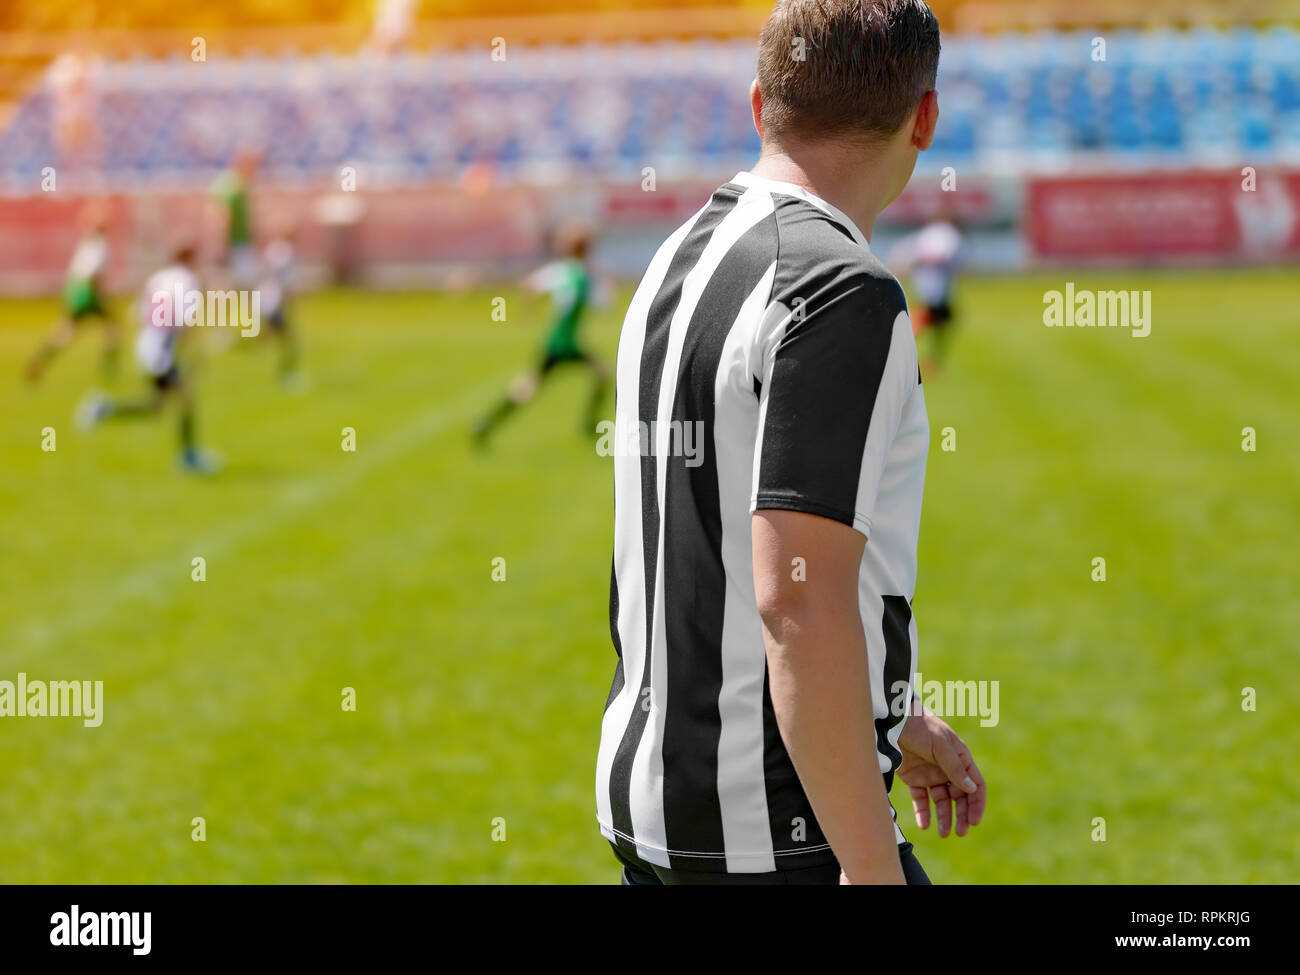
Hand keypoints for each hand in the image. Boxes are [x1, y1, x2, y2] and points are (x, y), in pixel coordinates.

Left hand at [896, 703, 985, 837]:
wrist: (891, 720)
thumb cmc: (920, 726)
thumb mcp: (939, 744)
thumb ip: (954, 767)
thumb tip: (971, 789)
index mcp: (960, 758)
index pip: (975, 785)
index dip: (977, 803)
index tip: (974, 821)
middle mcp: (948, 768)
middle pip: (960, 797)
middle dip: (962, 815)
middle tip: (960, 832)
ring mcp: (931, 774)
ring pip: (942, 801)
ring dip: (944, 818)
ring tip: (943, 833)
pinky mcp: (914, 778)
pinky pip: (922, 800)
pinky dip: (924, 813)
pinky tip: (924, 825)